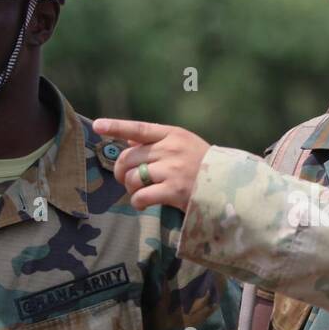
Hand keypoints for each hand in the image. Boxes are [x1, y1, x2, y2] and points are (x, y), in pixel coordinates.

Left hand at [92, 119, 209, 212]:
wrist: (231, 187)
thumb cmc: (204, 166)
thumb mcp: (184, 146)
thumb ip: (157, 143)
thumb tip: (128, 141)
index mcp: (173, 134)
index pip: (140, 128)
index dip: (116, 127)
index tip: (97, 126)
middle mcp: (171, 149)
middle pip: (129, 158)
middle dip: (121, 171)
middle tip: (126, 180)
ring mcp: (173, 170)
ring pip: (133, 178)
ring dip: (131, 188)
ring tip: (140, 192)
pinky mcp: (174, 190)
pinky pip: (141, 196)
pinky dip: (138, 202)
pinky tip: (144, 203)